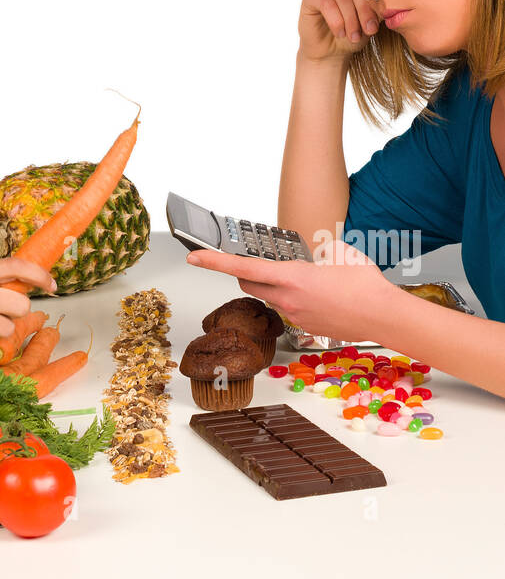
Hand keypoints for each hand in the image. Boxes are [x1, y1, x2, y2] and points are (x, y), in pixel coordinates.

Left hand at [186, 237, 397, 342]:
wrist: (384, 315)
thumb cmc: (365, 284)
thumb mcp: (337, 251)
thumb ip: (315, 250)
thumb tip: (311, 254)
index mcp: (291, 277)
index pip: (241, 268)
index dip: (213, 261)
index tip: (194, 256)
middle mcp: (287, 299)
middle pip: (249, 285)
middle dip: (245, 274)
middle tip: (255, 263)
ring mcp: (296, 316)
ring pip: (270, 298)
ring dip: (274, 287)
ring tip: (303, 279)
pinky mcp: (307, 327)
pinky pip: (290, 310)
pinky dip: (294, 300)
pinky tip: (319, 295)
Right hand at [298, 0, 380, 61]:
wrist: (332, 52)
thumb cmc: (353, 34)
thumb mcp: (372, 21)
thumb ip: (379, 7)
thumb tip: (391, 1)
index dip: (375, 1)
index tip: (378, 25)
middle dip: (364, 9)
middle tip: (370, 30)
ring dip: (350, 17)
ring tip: (354, 36)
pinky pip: (324, 1)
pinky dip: (335, 19)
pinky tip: (339, 33)